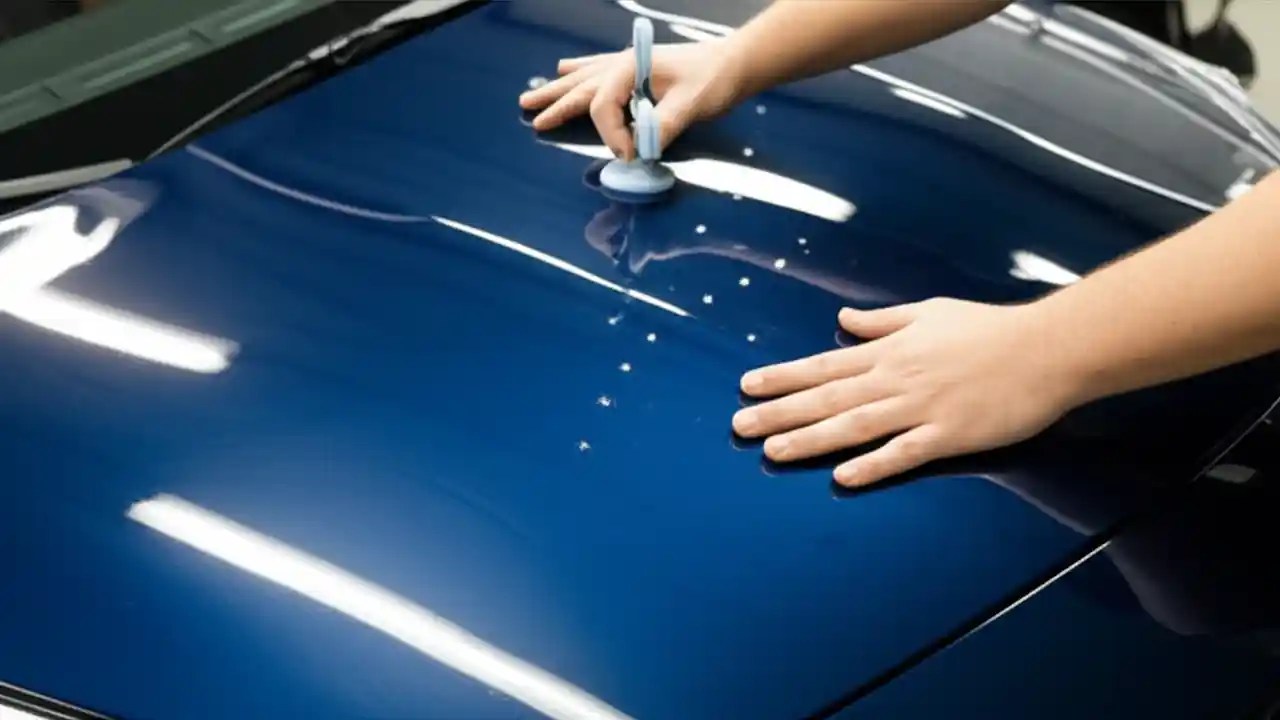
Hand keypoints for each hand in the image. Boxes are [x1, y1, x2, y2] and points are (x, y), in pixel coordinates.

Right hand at [518, 41, 744, 159]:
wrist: (734, 62)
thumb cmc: (714, 79)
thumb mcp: (691, 104)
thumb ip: (663, 126)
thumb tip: (641, 149)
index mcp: (631, 69)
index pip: (603, 106)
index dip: (611, 135)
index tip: (628, 155)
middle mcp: (623, 64)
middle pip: (580, 87)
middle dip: (555, 103)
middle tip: (532, 115)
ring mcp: (628, 64)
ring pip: (583, 77)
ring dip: (558, 88)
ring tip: (533, 95)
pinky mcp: (636, 68)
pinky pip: (598, 69)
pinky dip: (580, 71)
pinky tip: (565, 68)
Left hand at [733, 299, 1080, 486]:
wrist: (1047, 348)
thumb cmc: (991, 328)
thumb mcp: (929, 312)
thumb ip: (883, 321)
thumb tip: (843, 319)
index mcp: (890, 351)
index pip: (824, 364)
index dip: (783, 376)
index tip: (747, 385)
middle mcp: (896, 379)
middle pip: (827, 397)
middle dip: (780, 411)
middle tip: (739, 425)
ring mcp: (921, 408)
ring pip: (855, 425)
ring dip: (811, 439)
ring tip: (773, 451)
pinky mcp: (949, 434)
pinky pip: (904, 453)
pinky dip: (873, 464)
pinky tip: (843, 477)